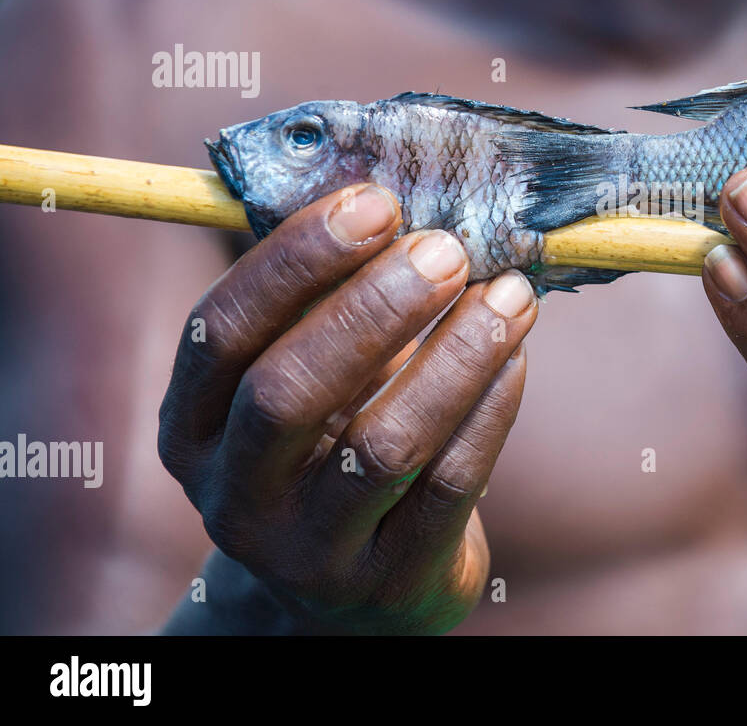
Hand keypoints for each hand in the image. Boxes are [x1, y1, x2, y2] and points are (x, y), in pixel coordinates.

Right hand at [158, 184, 537, 633]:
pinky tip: (516, 357)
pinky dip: (492, 409)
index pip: (220, 331)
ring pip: (384, 445)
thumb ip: (329, 302)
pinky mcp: (390, 580)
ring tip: (511, 294)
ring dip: (457, 355)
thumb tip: (407, 199)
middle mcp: (235, 495)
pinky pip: (451, 485)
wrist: (353, 587)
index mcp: (191, 425)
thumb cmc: (331, 443)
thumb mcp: (305, 378)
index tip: (374, 203)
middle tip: (447, 249)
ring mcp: (310, 550)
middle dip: (375, 308)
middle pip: (288, 393)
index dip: (294, 260)